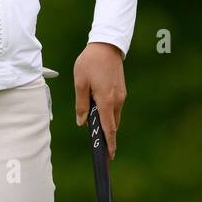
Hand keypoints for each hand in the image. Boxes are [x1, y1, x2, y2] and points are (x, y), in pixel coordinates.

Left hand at [74, 42, 126, 159]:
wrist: (107, 45)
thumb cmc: (90, 62)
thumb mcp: (80, 83)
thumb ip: (81, 104)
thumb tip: (82, 122)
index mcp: (106, 100)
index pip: (109, 128)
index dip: (109, 143)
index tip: (109, 156)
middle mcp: (117, 100)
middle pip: (112, 124)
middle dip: (107, 136)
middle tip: (98, 146)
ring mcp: (121, 95)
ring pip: (114, 115)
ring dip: (106, 122)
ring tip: (93, 123)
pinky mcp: (121, 90)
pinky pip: (115, 107)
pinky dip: (108, 112)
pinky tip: (97, 108)